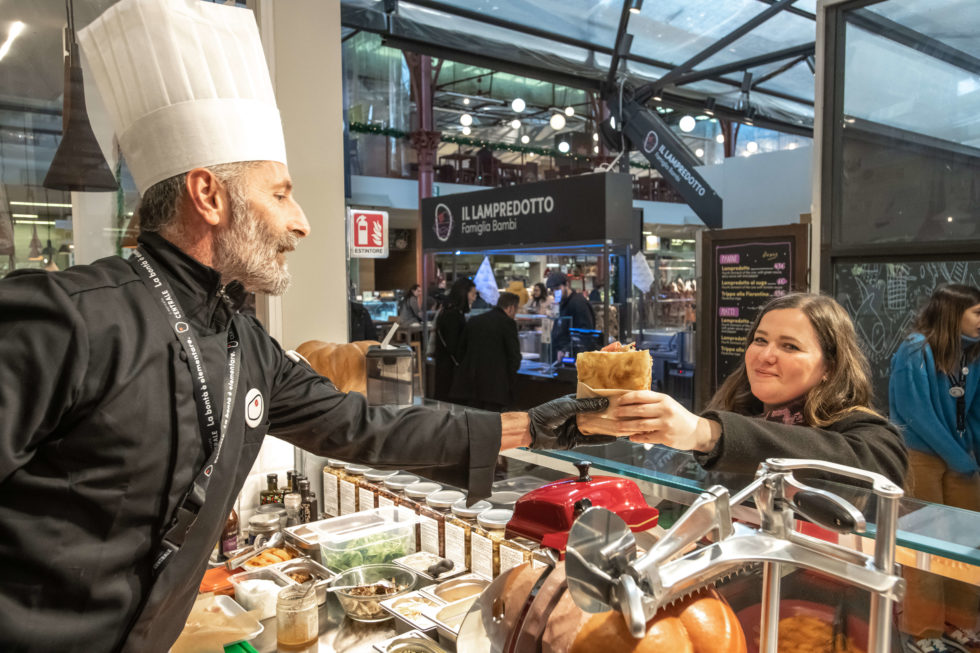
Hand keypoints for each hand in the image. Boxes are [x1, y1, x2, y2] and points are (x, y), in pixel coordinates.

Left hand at [527, 395, 613, 449]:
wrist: (534, 430)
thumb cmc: (547, 413)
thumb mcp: (569, 406)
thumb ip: (586, 406)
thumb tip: (604, 402)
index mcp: (574, 403)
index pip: (592, 400)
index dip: (603, 399)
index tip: (617, 398)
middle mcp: (577, 415)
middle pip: (595, 415)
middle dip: (608, 414)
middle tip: (624, 413)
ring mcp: (576, 427)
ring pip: (595, 428)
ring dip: (607, 428)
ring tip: (621, 426)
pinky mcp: (575, 440)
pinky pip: (590, 440)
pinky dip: (601, 439)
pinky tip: (612, 438)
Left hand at [577, 390, 720, 451]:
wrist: (697, 431)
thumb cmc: (679, 416)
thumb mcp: (668, 404)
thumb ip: (651, 403)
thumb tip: (629, 403)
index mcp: (664, 399)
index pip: (641, 395)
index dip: (627, 398)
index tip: (618, 401)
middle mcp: (665, 410)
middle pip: (638, 410)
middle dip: (623, 412)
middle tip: (614, 414)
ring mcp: (665, 424)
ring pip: (640, 424)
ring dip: (626, 426)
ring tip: (618, 427)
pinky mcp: (666, 437)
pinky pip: (647, 437)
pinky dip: (637, 437)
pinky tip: (631, 437)